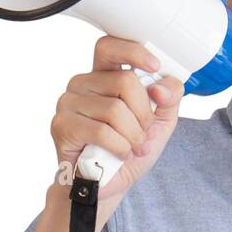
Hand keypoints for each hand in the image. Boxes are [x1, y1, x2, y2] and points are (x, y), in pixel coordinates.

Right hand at [49, 35, 184, 207]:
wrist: (109, 184)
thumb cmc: (129, 149)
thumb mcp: (160, 122)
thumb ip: (170, 97)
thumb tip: (161, 87)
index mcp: (104, 75)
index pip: (110, 47)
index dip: (133, 52)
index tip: (154, 66)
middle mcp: (83, 84)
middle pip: (125, 82)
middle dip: (144, 114)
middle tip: (144, 134)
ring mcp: (68, 103)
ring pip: (115, 109)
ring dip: (133, 135)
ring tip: (131, 147)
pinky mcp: (62, 125)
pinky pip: (101, 131)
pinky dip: (119, 147)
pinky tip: (119, 154)